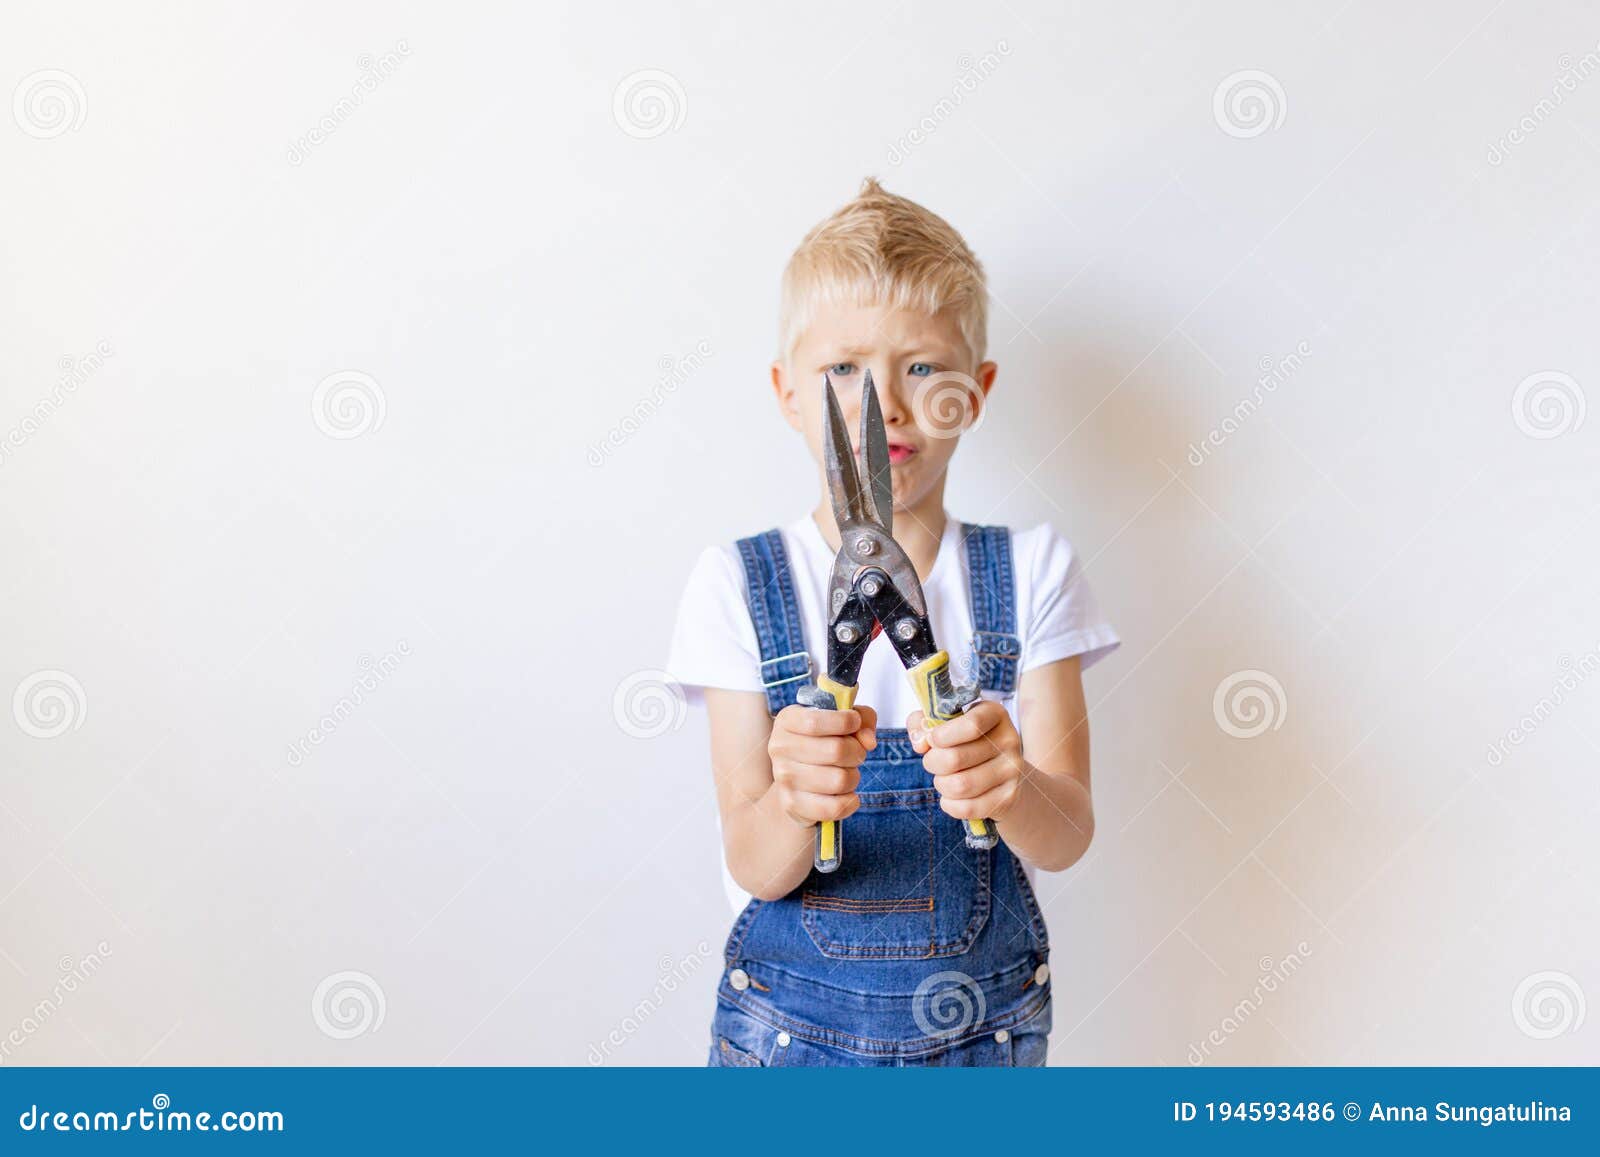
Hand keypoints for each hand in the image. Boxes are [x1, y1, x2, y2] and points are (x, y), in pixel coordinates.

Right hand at [768, 704, 877, 826]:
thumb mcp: (842, 720)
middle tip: (855, 754)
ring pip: (840, 780)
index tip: (855, 722)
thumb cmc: (824, 742)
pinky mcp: (792, 804)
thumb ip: (862, 718)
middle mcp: (780, 747)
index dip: (844, 722)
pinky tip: (846, 794)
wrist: (796, 781)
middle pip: (835, 750)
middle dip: (857, 752)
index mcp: (787, 720)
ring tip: (846, 773)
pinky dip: (850, 801)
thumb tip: (868, 742)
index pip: (815, 722)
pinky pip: (835, 807)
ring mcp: (784, 778)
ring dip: (853, 777)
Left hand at [908, 700, 1024, 822]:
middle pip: (955, 758)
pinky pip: (968, 808)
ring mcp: (1012, 770)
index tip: (932, 740)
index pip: (971, 725)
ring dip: (941, 784)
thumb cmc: (965, 742)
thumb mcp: (945, 723)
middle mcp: (1009, 740)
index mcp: (994, 714)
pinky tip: (952, 797)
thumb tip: (920, 742)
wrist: (999, 773)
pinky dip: (950, 805)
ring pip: (960, 786)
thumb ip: (923, 723)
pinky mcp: (1008, 798)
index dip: (941, 735)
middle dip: (932, 763)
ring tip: (944, 779)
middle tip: (933, 762)